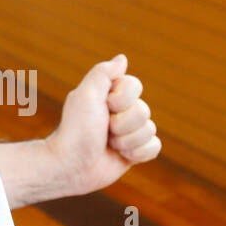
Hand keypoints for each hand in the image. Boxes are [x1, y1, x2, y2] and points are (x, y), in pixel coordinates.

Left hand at [45, 54, 160, 197]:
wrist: (71, 167)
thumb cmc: (76, 130)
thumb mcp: (86, 95)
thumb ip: (103, 73)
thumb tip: (122, 59)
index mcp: (110, 94)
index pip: (135, 86)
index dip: (122, 100)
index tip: (104, 106)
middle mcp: (121, 111)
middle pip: (144, 111)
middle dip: (122, 125)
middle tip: (103, 131)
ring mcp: (129, 132)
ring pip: (149, 130)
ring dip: (127, 141)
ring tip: (108, 144)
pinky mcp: (135, 152)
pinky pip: (154, 147)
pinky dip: (138, 153)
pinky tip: (120, 156)